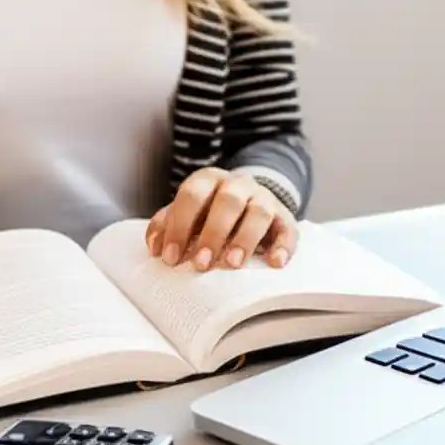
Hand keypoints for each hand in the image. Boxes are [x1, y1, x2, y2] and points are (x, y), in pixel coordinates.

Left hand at [146, 168, 297, 270]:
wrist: (247, 203)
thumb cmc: (208, 213)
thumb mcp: (186, 213)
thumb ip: (167, 225)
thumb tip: (155, 246)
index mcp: (208, 180)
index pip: (192, 195)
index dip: (180, 226)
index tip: (171, 258)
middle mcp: (238, 184)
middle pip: (228, 201)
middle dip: (213, 234)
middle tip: (201, 264)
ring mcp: (265, 198)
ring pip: (260, 211)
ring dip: (246, 238)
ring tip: (233, 264)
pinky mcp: (285, 217)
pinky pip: (289, 229)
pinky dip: (283, 246)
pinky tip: (274, 263)